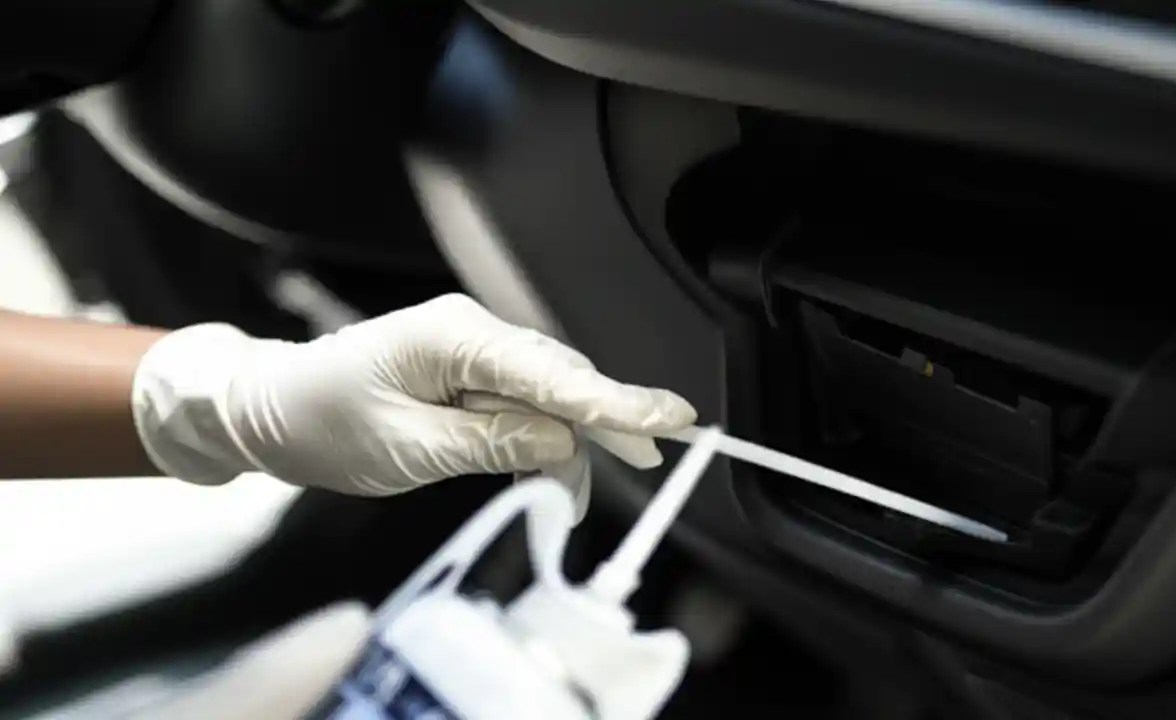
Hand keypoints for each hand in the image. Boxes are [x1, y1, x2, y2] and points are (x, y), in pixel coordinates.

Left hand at [132, 294, 695, 495]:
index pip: (550, 374)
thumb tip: (563, 443)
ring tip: (578, 489)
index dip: (615, 401)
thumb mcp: (406, 449)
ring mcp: (469, 349)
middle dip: (605, 421)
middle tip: (653, 456)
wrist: (268, 409)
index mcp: (452, 339)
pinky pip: (520, 399)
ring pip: (546, 391)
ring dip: (570, 436)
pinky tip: (552, 467)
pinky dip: (540, 434)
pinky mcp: (465, 370)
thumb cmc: (320, 424)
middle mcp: (470, 332)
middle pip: (560, 377)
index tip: (671, 418)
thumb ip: (490, 443)